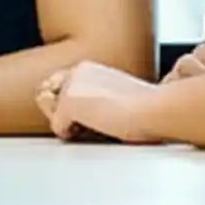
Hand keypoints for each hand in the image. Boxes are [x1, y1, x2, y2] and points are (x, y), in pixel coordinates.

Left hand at [35, 61, 160, 143]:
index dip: (67, 103)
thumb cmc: (147, 110)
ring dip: (69, 123)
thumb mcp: (116, 99)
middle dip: (62, 112)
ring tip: (97, 124)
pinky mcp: (69, 103)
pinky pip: (58, 129)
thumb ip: (92, 100)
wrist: (155, 109)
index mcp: (88, 68)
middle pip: (49, 98)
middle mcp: (77, 72)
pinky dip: (73, 135)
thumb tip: (69, 114)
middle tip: (93, 119)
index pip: (57, 86)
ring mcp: (71, 86)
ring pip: (53, 113)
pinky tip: (95, 130)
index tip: (90, 112)